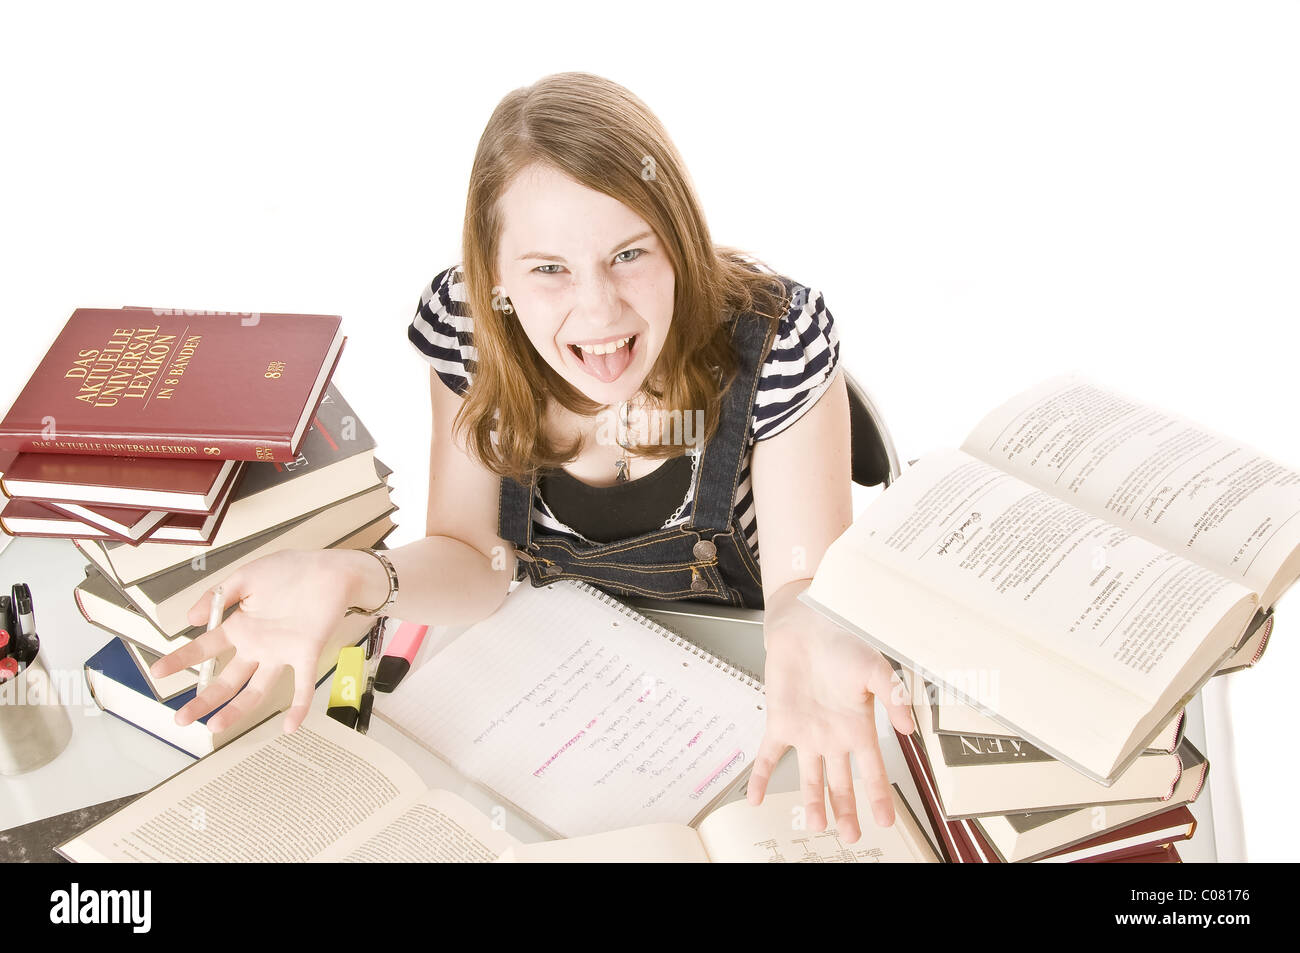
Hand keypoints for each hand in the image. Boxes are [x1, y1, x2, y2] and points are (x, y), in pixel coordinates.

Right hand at [150, 549, 376, 733]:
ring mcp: (281, 653)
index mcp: (241, 626)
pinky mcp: (306, 654)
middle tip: (180, 718)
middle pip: (226, 679)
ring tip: (214, 726)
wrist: (332, 569)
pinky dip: (297, 706)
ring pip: (256, 689)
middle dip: (203, 699)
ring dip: (236, 709)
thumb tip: (190, 617)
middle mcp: (258, 645)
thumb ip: (218, 596)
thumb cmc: (292, 570)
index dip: (181, 660)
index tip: (157, 673)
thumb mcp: (247, 576)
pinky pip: (302, 685)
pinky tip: (288, 726)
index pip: (205, 648)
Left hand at [746, 582, 915, 842]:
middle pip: (842, 783)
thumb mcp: (875, 668)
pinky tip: (754, 798)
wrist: (806, 624)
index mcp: (858, 727)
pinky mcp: (780, 722)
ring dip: (813, 802)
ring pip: (809, 777)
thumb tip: (910, 728)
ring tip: (818, 824)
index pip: (873, 771)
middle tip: (851, 836)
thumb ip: (894, 697)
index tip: (886, 820)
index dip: (880, 797)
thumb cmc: (844, 641)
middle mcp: (833, 736)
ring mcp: (806, 732)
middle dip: (847, 810)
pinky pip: (768, 756)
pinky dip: (760, 777)